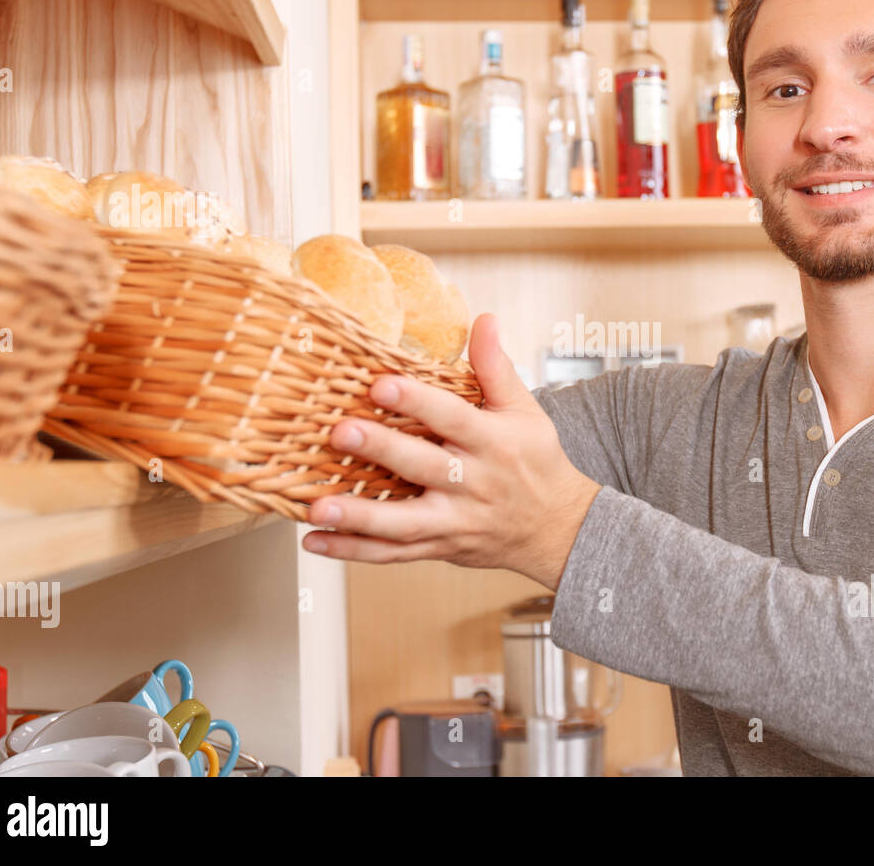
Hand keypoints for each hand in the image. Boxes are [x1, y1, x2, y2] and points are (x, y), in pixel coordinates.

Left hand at [301, 313, 601, 590]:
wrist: (558, 529)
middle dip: (381, 452)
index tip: (380, 383)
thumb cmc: (536, 462)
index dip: (417, 401)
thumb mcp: (525, 411)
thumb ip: (496, 367)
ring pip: (404, 522)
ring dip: (358, 518)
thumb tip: (483, 319)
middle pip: (424, 467)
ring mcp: (455, 521)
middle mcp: (474, 483)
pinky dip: (353, 551)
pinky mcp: (440, 547)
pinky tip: (315, 541)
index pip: (453, 418)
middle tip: (340, 433)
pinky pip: (393, 554)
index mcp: (494, 443)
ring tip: (317, 508)